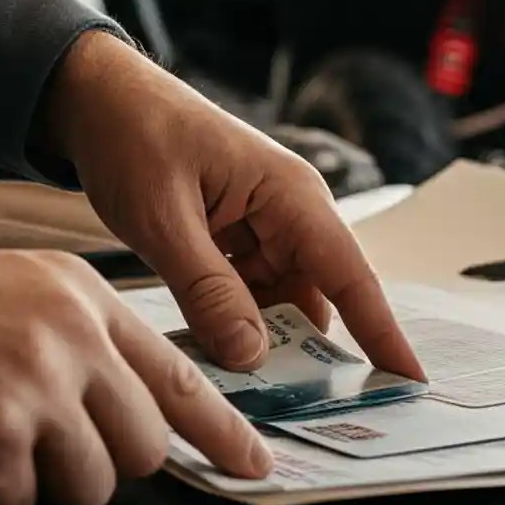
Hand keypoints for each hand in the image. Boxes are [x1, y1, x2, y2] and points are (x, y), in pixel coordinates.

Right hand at [0, 246, 270, 504]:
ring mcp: (39, 385)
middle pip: (144, 446)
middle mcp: (74, 337)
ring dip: (39, 481)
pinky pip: (18, 503)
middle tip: (42, 442)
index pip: (179, 375)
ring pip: (92, 484)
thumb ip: (86, 346)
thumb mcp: (22, 299)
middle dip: (101, 462)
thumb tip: (133, 411)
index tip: (253, 462)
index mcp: (86, 301)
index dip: (223, 429)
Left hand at [36, 32, 424, 380]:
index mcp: (292, 196)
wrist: (95, 96)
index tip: (410, 379)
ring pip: (282, 302)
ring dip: (264, 339)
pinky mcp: (238, 238)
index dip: (382, 332)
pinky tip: (214, 349)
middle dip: (308, 351)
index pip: (351, 276)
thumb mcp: (163, 218)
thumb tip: (252, 354)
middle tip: (296, 407)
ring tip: (241, 385)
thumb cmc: (133, 135)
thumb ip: (208, 290)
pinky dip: (236, 323)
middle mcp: (291, 213)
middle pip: (319, 297)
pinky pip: (251, 293)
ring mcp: (265, 226)